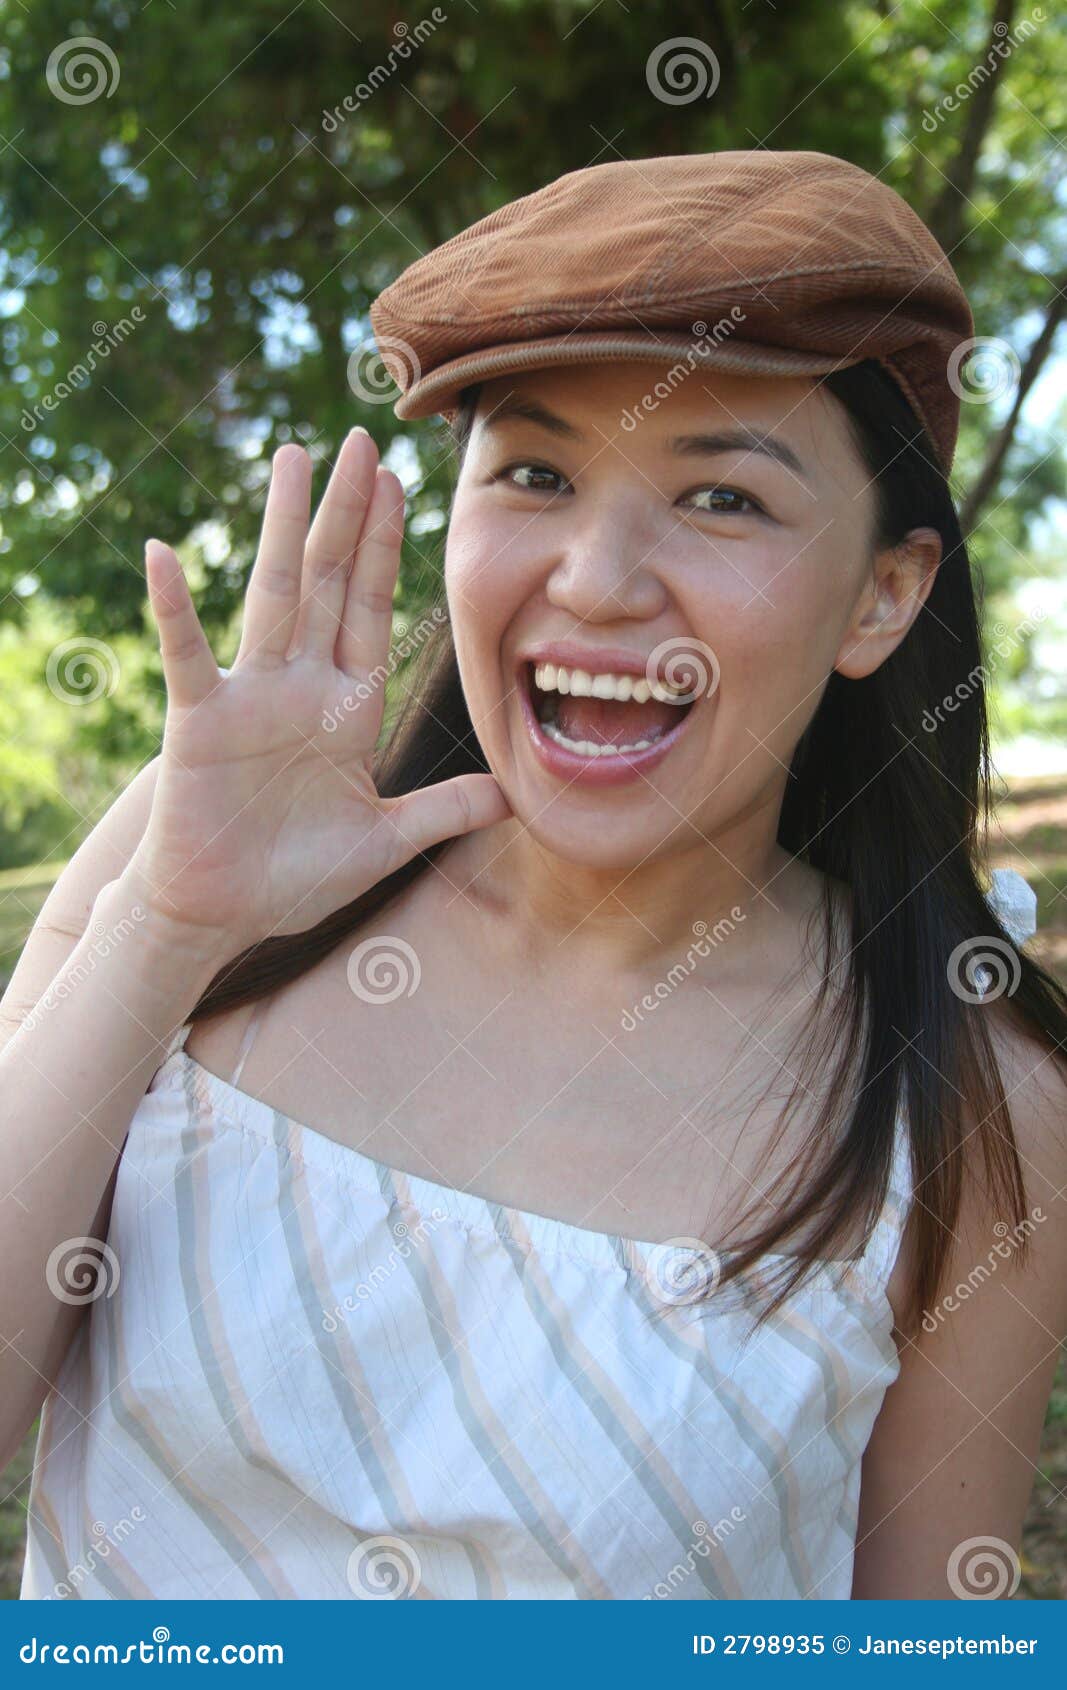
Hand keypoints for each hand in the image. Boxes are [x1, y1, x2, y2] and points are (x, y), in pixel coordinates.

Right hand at [126, 428, 510, 957]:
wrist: (221, 914)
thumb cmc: (292, 876)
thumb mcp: (384, 843)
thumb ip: (442, 813)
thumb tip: (510, 799)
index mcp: (345, 708)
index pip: (370, 609)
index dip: (385, 549)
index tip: (400, 484)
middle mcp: (300, 687)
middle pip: (329, 582)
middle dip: (348, 514)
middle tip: (362, 440)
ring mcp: (250, 697)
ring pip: (274, 595)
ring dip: (284, 526)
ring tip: (293, 456)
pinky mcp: (203, 722)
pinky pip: (190, 656)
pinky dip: (176, 609)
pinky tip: (166, 554)